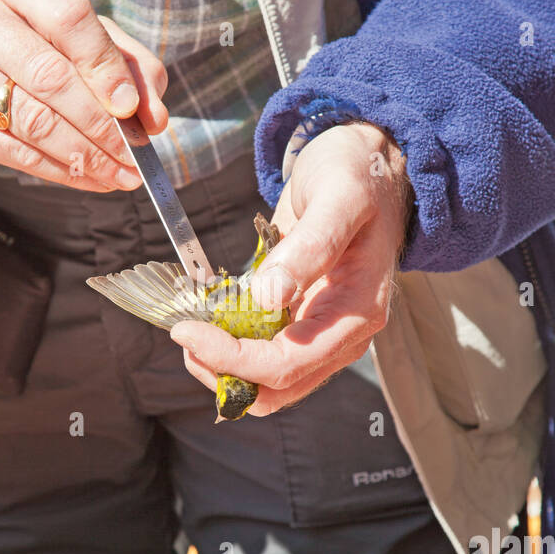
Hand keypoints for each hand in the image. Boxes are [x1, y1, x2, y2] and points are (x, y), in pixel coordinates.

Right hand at [0, 0, 168, 190]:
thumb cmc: (12, 39)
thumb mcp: (67, 31)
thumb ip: (123, 60)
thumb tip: (153, 115)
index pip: (68, 16)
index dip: (106, 65)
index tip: (132, 106)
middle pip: (50, 75)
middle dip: (101, 124)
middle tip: (134, 155)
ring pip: (30, 119)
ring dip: (84, 155)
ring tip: (118, 174)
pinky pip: (9, 149)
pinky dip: (56, 170)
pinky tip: (86, 178)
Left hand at [170, 122, 412, 414]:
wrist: (368, 164)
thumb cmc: (359, 176)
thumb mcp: (340, 197)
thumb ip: (311, 246)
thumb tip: (270, 297)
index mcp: (357, 312)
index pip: (288, 364)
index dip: (232, 358)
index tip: (186, 330)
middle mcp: (341, 335)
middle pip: (276, 389)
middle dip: (223, 372)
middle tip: (186, 332)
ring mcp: (321, 333)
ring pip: (267, 384)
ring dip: (223, 367)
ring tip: (193, 325)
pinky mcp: (300, 323)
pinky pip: (262, 355)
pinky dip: (230, 348)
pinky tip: (211, 315)